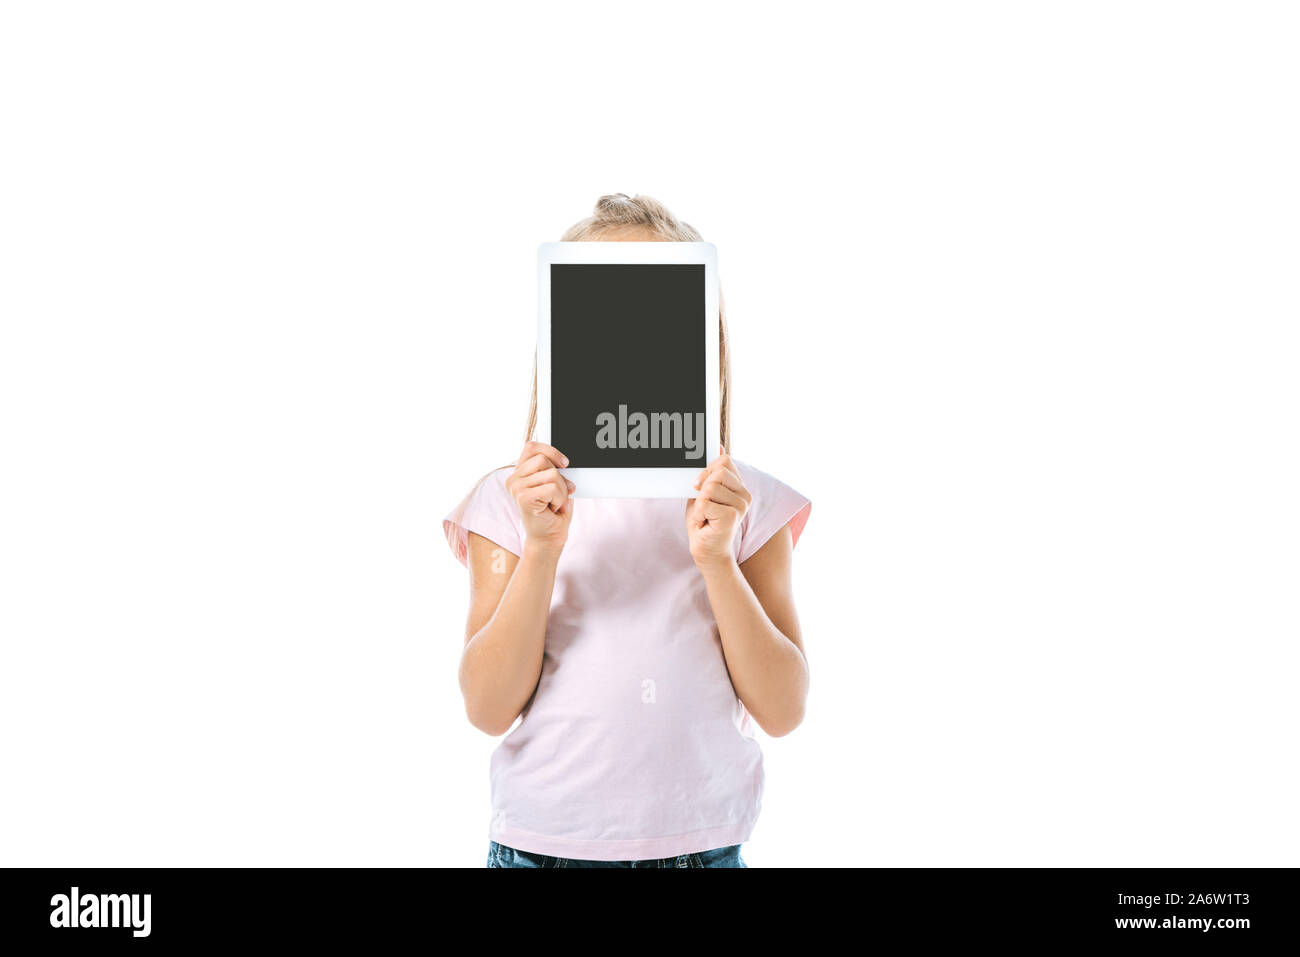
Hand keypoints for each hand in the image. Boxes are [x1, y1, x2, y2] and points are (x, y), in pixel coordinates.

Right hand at [506, 441, 574, 553]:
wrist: (549, 538)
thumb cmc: (552, 512)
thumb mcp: (554, 484)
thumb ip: (553, 469)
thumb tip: (563, 460)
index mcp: (519, 473)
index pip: (532, 447)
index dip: (550, 451)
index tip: (564, 463)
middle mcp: (514, 479)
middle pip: (544, 460)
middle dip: (560, 478)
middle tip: (558, 495)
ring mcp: (516, 488)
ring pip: (552, 474)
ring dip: (561, 491)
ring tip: (554, 503)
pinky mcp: (523, 497)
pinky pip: (553, 488)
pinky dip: (560, 499)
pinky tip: (553, 508)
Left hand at [685, 448, 750, 569]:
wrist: (705, 549)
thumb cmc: (704, 521)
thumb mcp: (704, 491)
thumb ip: (711, 471)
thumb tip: (719, 445)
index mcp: (739, 486)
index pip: (724, 461)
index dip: (707, 470)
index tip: (700, 486)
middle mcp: (744, 495)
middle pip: (717, 472)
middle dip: (702, 488)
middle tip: (703, 505)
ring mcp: (740, 505)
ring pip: (709, 488)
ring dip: (699, 503)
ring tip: (705, 515)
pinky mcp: (732, 516)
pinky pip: (704, 503)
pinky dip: (698, 513)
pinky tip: (705, 523)